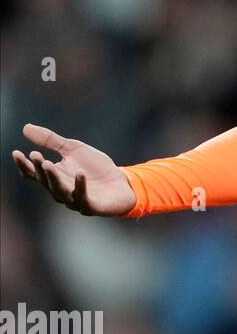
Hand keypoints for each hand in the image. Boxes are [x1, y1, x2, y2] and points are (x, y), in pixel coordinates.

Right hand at [12, 124, 136, 216]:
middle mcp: (60, 191)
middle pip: (45, 181)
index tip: (17, 152)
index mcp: (54, 178)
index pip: (33, 174)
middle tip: (36, 155)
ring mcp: (75, 200)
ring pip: (60, 191)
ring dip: (53, 178)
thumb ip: (51, 141)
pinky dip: (80, 186)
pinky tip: (80, 173)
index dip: (24, 165)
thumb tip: (25, 127)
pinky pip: (83, 197)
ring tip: (48, 164)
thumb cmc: (95, 167)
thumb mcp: (73, 149)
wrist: (123, 183)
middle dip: (40, 169)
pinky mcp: (91, 206)